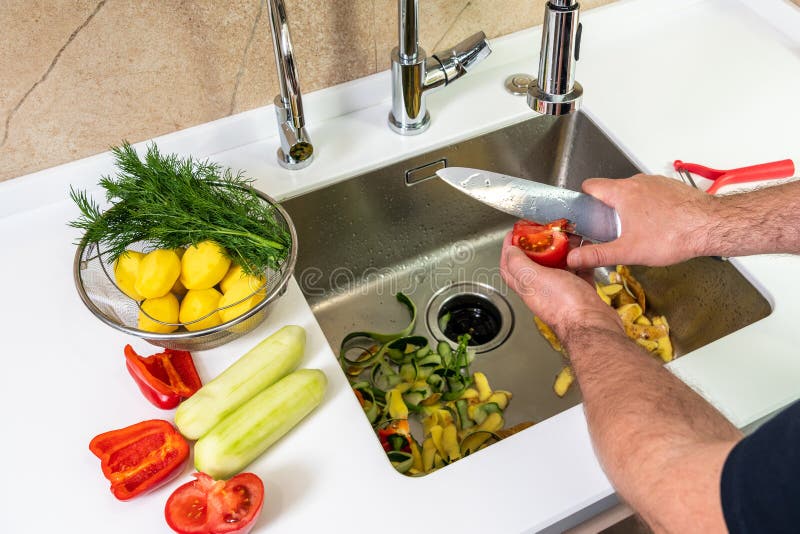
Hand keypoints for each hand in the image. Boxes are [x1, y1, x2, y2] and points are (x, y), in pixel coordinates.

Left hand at [500, 232, 621, 341]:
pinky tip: (586, 252)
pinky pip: (580, 272)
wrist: (593, 324)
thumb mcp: (535, 278)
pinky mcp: (581, 293)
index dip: (508, 250)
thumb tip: (509, 251)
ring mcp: (562, 292)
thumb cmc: (564, 305)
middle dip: (537, 246)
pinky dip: (582, 260)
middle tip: (543, 233)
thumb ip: (519, 264)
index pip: (509, 267)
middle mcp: (542, 290)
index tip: (513, 234)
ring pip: (559, 267)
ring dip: (561, 251)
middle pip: (535, 264)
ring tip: (567, 238)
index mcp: (527, 288)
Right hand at [567, 174, 715, 269]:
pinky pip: (652, 195)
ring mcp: (656, 183)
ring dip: (630, 209)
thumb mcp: (628, 251)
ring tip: (638, 231)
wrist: (711, 225)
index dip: (584, 199)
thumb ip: (597, 254)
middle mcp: (638, 182)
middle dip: (608, 210)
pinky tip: (658, 226)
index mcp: (621, 192)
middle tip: (612, 232)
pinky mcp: (672, 188)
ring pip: (633, 193)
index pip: (590, 185)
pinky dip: (650, 208)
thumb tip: (573, 259)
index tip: (585, 215)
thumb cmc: (673, 235)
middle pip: (612, 191)